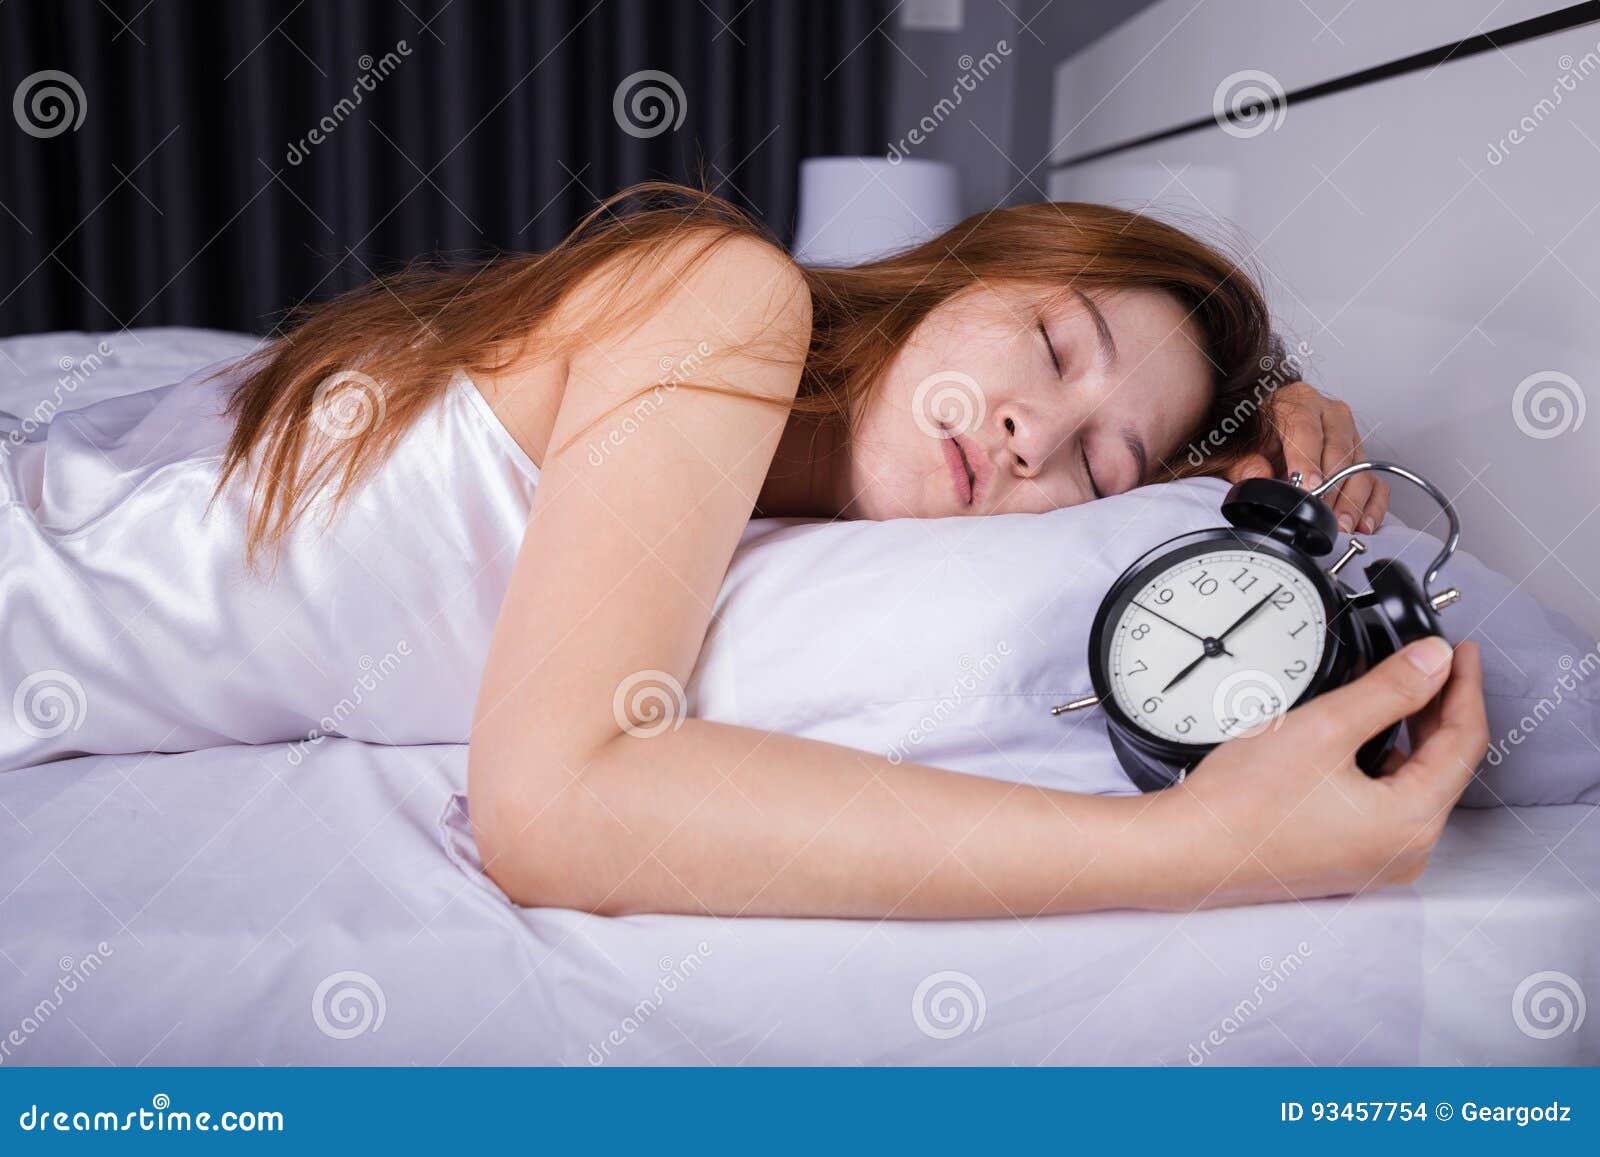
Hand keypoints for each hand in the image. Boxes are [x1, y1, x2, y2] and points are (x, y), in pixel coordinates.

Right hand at [1151, 637, 1487, 908]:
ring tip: (1400, 695)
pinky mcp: (1348, 861)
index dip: (1465, 688)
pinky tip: (1365, 742)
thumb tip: (1433, 662)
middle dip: (1439, 711)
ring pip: (1415, 786)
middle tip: (1432, 664)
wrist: (1188, 851)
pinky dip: (1385, 767)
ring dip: (1412, 738)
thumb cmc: (1242, 805)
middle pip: (1444, 766)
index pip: (1464, 742)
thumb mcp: (1325, 727)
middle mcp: (1403, 852)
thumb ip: (1388, 690)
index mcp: (1411, 823)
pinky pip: (1386, 807)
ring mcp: (1375, 861)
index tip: (1460, 653)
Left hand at [1222, 381, 1389, 534]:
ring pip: (1360, 467)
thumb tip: (1259, 474)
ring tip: (1340, 523)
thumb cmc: (1256, 433)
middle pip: (1339, 450)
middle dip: (1331, 486)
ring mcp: (1349, 436)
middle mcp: (1329, 415)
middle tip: (1321, 512)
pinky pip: (1374, 482)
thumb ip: (1243, 460)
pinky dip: (1371, 504)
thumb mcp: (1239, 445)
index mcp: (1298, 402)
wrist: (1266, 426)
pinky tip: (1362, 522)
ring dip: (1352, 500)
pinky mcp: (1359, 459)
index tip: (1309, 487)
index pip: (1306, 430)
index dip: (1308, 461)